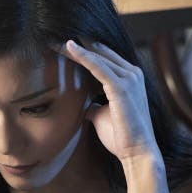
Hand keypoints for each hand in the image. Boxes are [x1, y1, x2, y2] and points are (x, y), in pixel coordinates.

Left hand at [59, 39, 160, 162]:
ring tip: (56, 42)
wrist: (137, 152)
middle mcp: (132, 74)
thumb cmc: (121, 137)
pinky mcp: (122, 87)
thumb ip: (95, 106)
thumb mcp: (103, 116)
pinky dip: (83, 56)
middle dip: (77, 45)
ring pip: (98, 56)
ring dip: (75, 48)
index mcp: (129, 78)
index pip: (103, 58)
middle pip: (100, 52)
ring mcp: (129, 79)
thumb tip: (86, 107)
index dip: (84, 51)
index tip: (62, 47)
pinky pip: (99, 66)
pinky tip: (70, 48)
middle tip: (54, 40)